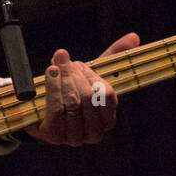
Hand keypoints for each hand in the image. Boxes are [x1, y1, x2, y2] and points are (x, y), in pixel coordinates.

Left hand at [26, 32, 139, 146]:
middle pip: (88, 98)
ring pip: (72, 102)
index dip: (91, 76)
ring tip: (55, 66)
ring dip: (62, 79)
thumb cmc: (72, 92)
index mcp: (108, 118)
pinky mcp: (56, 136)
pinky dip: (52, 88)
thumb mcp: (92, 75)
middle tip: (64, 62)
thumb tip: (134, 37)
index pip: (107, 95)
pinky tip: (49, 76)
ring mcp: (75, 137)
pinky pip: (56, 110)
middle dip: (74, 75)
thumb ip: (113, 56)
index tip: (78, 64)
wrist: (42, 113)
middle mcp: (95, 132)